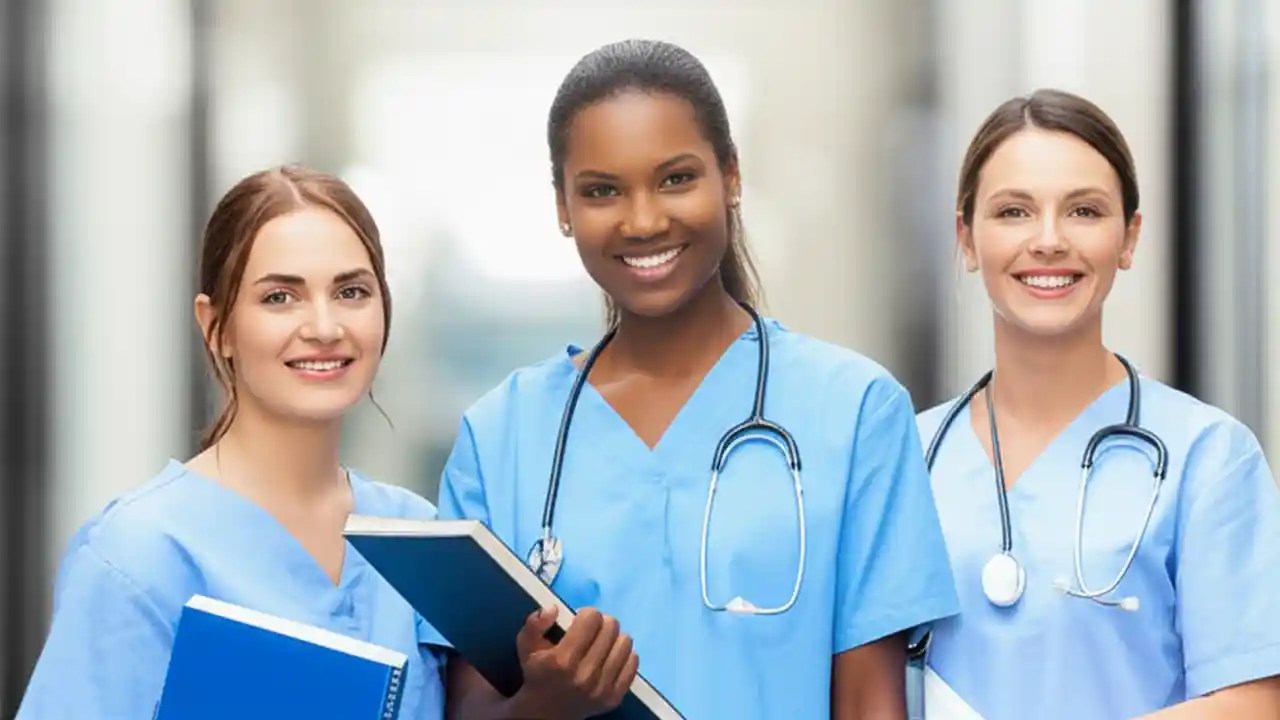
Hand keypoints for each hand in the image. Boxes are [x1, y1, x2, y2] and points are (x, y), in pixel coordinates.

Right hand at [505, 606, 638, 719]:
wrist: (546, 713)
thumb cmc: (538, 673)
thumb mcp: (526, 646)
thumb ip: (534, 623)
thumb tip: (554, 609)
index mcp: (562, 660)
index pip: (591, 618)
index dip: (586, 614)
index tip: (580, 621)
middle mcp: (585, 675)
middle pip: (611, 627)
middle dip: (601, 623)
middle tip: (593, 630)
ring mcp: (602, 688)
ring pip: (625, 642)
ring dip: (614, 638)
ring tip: (602, 643)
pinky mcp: (614, 697)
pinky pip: (633, 662)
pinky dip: (624, 655)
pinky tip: (611, 656)